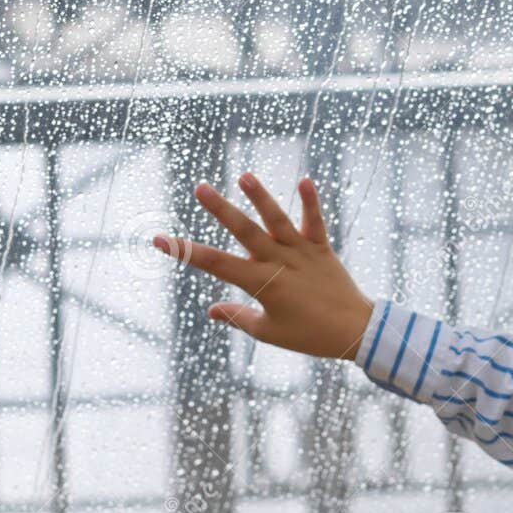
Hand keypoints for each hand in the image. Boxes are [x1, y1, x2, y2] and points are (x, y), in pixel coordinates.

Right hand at [151, 174, 374, 361]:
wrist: (353, 331)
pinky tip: (304, 179)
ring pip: (277, 220)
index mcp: (261, 283)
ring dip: (261, 197)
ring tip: (245, 176)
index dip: (185, 251)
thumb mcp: (269, 332)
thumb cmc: (309, 336)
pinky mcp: (321, 247)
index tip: (158, 238)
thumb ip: (238, 317)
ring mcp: (301, 252)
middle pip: (244, 232)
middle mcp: (278, 262)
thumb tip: (210, 310)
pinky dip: (311, 201)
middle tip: (200, 187)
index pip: (215, 263)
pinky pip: (315, 221)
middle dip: (220, 209)